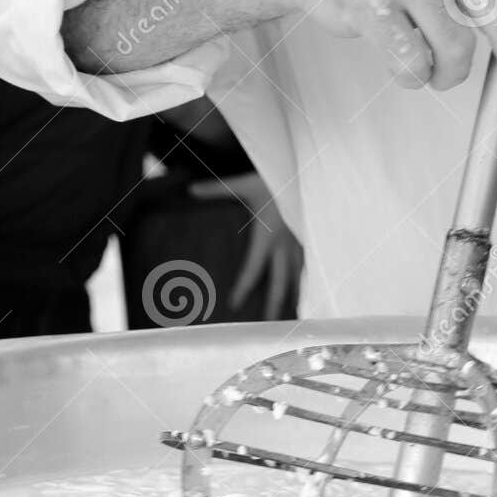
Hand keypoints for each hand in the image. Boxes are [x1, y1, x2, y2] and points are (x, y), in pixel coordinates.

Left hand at [190, 174, 303, 320]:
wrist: (302, 173)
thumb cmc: (272, 179)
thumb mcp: (243, 184)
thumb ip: (217, 189)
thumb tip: (190, 191)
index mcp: (267, 237)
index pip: (253, 270)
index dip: (243, 288)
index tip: (234, 304)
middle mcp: (284, 246)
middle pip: (280, 283)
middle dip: (275, 305)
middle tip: (269, 324)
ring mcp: (298, 244)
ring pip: (297, 277)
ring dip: (293, 297)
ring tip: (291, 314)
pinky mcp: (306, 240)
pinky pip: (305, 266)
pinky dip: (304, 280)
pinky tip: (303, 290)